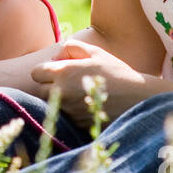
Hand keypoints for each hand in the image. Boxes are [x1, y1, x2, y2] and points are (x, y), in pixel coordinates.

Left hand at [30, 40, 149, 129]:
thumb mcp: (95, 52)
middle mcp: (61, 92)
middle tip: (68, 83)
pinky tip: (86, 106)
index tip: (58, 71)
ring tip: (78, 95)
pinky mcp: (75, 124)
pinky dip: (70, 112)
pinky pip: (64, 117)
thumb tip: (55, 58)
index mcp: (63, 72)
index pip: (35, 72)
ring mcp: (68, 110)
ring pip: (51, 105)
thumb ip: (71, 47)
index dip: (45, 71)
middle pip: (40, 90)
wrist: (137, 99)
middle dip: (49, 86)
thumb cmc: (116, 72)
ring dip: (59, 100)